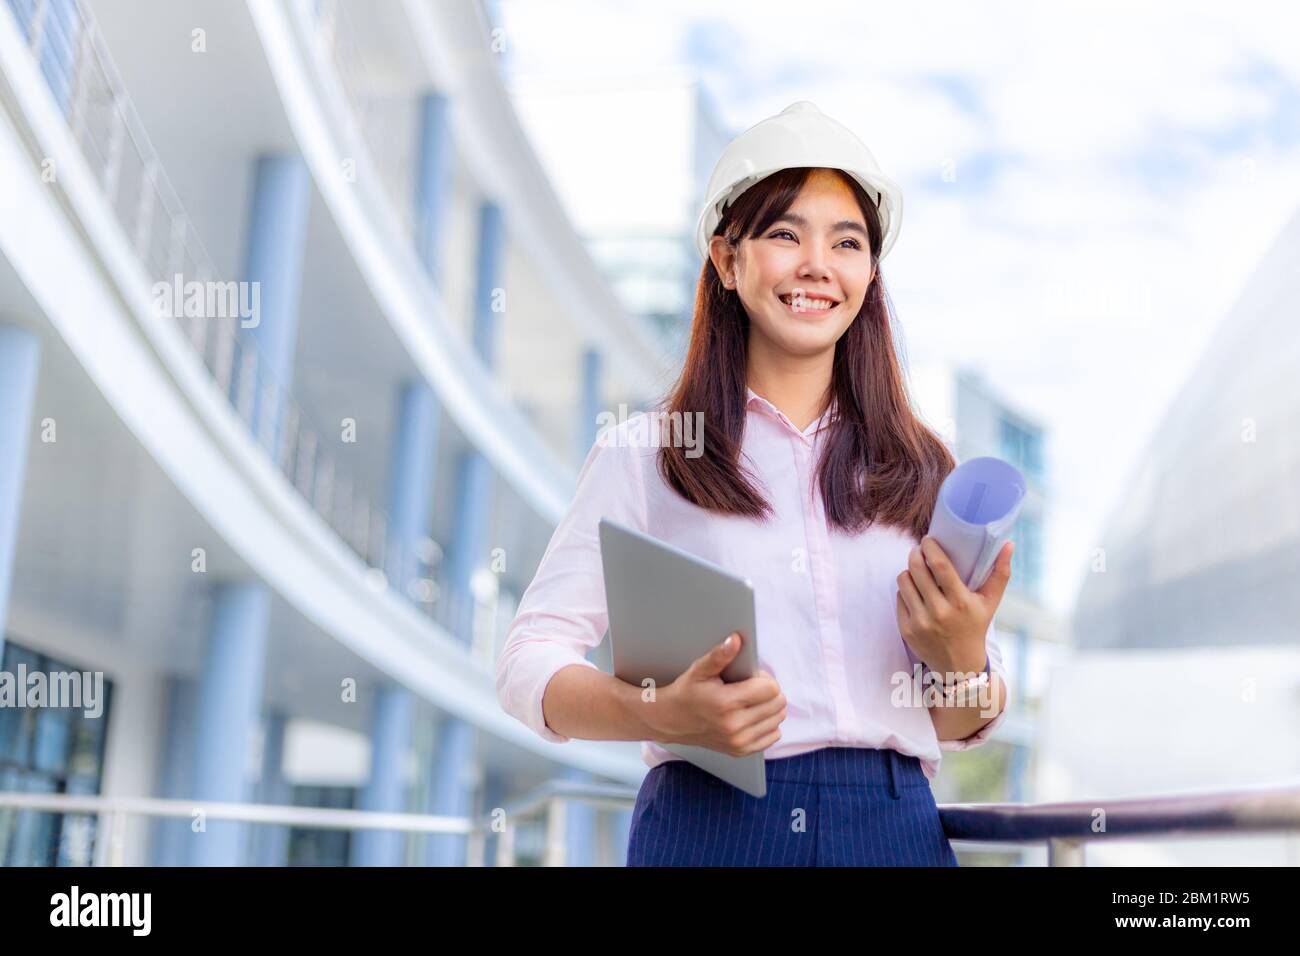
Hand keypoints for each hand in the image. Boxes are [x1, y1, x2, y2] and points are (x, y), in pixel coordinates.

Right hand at [651, 632, 786, 756]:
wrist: (670, 721)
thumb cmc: (686, 692)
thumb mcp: (700, 670)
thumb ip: (720, 655)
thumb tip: (736, 640)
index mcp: (726, 703)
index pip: (771, 689)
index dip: (764, 678)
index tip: (751, 677)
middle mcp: (734, 725)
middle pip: (778, 704)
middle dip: (768, 691)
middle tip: (750, 688)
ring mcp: (738, 741)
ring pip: (777, 719)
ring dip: (769, 707)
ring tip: (749, 701)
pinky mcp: (740, 750)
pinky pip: (773, 736)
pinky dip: (767, 724)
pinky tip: (751, 716)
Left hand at [895, 537, 1012, 676]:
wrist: (959, 665)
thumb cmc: (976, 626)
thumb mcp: (991, 602)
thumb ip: (1000, 572)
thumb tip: (1009, 544)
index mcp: (960, 602)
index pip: (940, 566)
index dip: (930, 547)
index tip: (928, 539)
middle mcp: (939, 612)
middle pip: (916, 569)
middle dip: (915, 554)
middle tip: (919, 550)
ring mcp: (920, 622)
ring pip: (903, 580)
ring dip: (909, 571)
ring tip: (917, 570)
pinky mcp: (906, 629)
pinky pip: (899, 597)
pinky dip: (906, 591)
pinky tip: (915, 592)